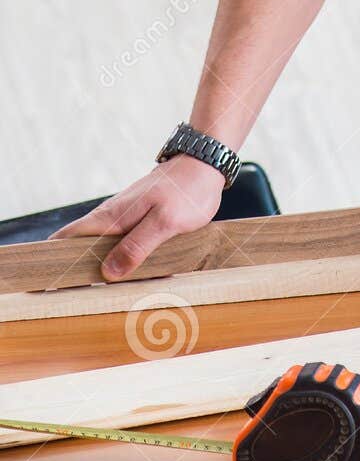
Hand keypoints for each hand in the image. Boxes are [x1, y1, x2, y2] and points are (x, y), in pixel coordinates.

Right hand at [50, 153, 224, 280]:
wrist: (204, 165)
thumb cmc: (187, 192)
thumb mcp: (165, 223)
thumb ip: (137, 246)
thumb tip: (108, 273)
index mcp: (111, 217)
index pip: (68, 237)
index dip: (55, 258)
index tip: (54, 281)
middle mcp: (112, 216)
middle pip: (81, 245)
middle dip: (78, 269)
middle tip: (81, 295)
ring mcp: (124, 216)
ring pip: (103, 245)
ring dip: (101, 266)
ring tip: (105, 290)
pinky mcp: (138, 218)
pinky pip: (121, 241)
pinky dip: (121, 257)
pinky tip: (132, 271)